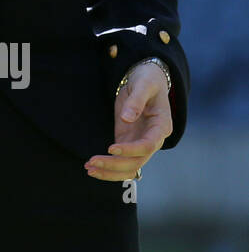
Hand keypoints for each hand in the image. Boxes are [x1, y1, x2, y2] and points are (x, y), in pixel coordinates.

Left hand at [85, 62, 172, 181]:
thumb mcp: (143, 84)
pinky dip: (108, 166)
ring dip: (110, 171)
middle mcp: (153, 139)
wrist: (147, 79)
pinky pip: (121, 160)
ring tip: (89, 169)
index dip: (130, 150)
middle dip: (115, 165)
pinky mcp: (129, 142)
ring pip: (129, 166)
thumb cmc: (148, 80)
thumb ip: (136, 101)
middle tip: (92, 162)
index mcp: (161, 126)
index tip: (111, 148)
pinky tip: (92, 167)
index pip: (148, 145)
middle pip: (137, 161)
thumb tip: (126, 118)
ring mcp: (140, 143)